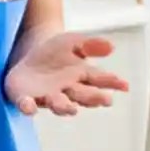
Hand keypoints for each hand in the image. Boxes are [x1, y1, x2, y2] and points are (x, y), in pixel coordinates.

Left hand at [3, 32, 129, 115]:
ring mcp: (46, 95)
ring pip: (57, 103)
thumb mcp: (73, 41)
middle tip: (106, 100)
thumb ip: (91, 44)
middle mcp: (66, 90)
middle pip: (81, 95)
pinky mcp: (25, 97)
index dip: (111, 82)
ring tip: (72, 109)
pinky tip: (30, 108)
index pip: (98, 79)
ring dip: (64, 107)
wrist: (27, 51)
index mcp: (80, 76)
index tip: (124, 86)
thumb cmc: (55, 50)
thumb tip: (111, 47)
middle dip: (93, 98)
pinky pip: (26, 104)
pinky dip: (28, 107)